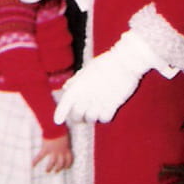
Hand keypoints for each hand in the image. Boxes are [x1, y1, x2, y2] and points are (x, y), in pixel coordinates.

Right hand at [33, 132, 71, 172]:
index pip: (69, 159)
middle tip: (56, 171)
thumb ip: (65, 140)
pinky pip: (40, 156)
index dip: (68, 164)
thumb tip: (65, 137)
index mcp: (66, 149)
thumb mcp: (66, 136)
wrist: (55, 128)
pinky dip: (36, 161)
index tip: (66, 167)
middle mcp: (60, 152)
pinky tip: (32, 165)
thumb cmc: (61, 129)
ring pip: (52, 163)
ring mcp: (53, 152)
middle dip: (58, 168)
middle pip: (61, 163)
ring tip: (47, 171)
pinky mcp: (45, 149)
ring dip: (49, 167)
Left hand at [54, 29, 174, 123]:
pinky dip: (104, 117)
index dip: (60, 113)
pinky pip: (105, 119)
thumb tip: (66, 87)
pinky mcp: (113, 105)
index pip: (65, 102)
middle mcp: (87, 94)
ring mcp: (99, 100)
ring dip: (92, 117)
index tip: (57, 121)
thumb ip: (76, 80)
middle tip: (83, 114)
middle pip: (77, 115)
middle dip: (79, 117)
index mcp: (78, 85)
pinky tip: (106, 110)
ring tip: (96, 109)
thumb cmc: (107, 63)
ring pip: (90, 119)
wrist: (125, 62)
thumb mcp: (88, 69)